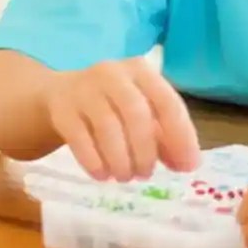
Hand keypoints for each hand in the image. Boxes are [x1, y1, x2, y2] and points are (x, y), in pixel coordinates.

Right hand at [43, 58, 200, 180]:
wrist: (60, 93)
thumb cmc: (114, 105)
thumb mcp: (143, 113)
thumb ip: (166, 137)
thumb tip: (188, 164)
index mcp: (142, 71)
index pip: (168, 102)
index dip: (181, 136)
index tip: (188, 167)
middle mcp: (113, 75)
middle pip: (136, 114)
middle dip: (145, 150)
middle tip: (146, 174)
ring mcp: (84, 89)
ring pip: (108, 127)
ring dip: (120, 159)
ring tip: (125, 176)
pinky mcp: (61, 109)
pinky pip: (79, 138)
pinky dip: (94, 161)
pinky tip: (102, 175)